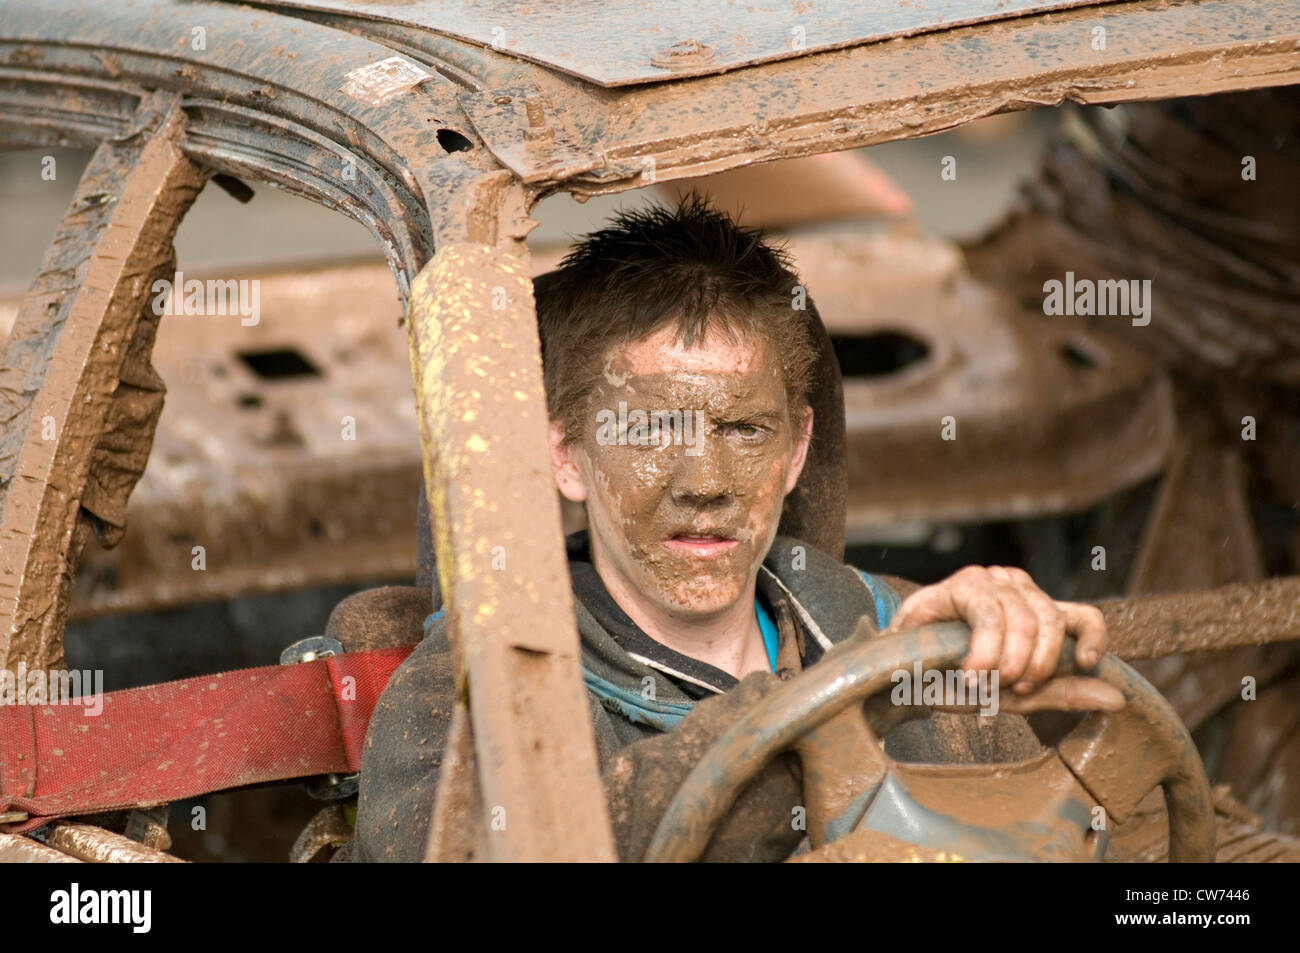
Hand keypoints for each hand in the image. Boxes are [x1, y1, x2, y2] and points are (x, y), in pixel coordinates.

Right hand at [884, 566, 1123, 713]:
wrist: (899, 679)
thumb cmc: (956, 681)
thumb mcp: (1017, 694)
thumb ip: (1063, 693)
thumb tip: (1118, 699)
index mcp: (1037, 610)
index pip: (1084, 617)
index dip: (1091, 641)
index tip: (1083, 665)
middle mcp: (1017, 588)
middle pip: (1054, 620)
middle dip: (1038, 664)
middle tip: (1012, 690)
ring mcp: (990, 582)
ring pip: (1026, 618)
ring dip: (1009, 660)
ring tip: (985, 683)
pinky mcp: (961, 584)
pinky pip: (991, 613)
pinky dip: (987, 648)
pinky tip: (976, 670)